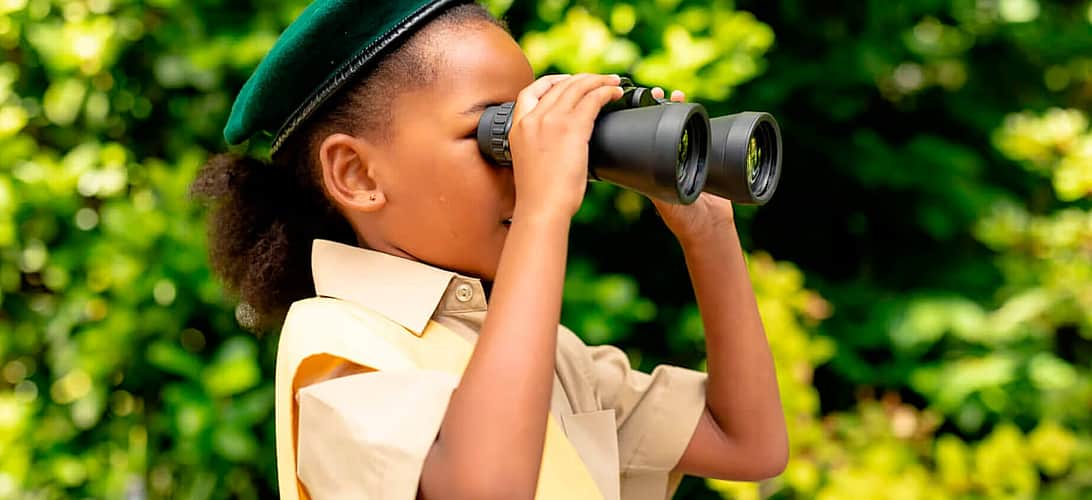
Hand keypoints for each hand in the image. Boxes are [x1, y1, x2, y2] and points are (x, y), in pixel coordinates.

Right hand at [508, 74, 623, 220]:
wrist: (541, 207)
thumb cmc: (540, 195)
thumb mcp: (531, 163)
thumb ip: (541, 145)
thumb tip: (562, 143)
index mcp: (518, 127)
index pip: (530, 91)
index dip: (550, 82)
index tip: (567, 82)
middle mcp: (533, 118)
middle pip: (559, 85)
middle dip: (582, 79)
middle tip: (600, 80)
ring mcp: (551, 121)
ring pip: (578, 87)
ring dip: (598, 81)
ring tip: (613, 82)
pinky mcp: (572, 128)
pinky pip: (593, 99)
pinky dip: (606, 92)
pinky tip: (615, 94)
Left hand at [647, 87, 736, 243]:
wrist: (710, 227)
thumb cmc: (685, 220)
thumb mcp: (668, 204)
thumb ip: (660, 192)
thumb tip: (646, 181)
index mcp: (651, 168)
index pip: (641, 138)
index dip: (639, 120)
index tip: (640, 106)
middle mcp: (664, 158)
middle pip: (657, 125)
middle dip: (656, 107)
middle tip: (657, 94)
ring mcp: (683, 155)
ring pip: (676, 124)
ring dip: (674, 107)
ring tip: (674, 94)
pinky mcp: (701, 157)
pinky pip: (697, 131)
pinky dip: (694, 117)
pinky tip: (692, 104)